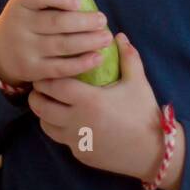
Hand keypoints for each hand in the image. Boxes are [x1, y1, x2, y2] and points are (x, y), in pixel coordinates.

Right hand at [0, 0, 114, 89]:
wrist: (1, 51)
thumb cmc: (29, 20)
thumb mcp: (37, 3)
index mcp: (21, 2)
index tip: (79, 1)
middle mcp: (20, 24)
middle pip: (56, 22)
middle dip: (84, 21)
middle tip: (103, 20)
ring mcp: (25, 49)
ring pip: (61, 45)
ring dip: (88, 41)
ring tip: (106, 38)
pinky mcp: (32, 70)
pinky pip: (59, 68)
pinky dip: (80, 63)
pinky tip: (97, 58)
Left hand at [28, 32, 184, 189]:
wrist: (152, 151)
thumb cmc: (144, 113)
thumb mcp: (138, 82)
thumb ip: (128, 57)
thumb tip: (119, 36)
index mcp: (89, 100)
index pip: (53, 86)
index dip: (45, 78)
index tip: (45, 71)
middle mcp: (77, 122)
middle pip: (41, 107)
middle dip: (37, 95)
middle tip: (41, 87)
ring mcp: (77, 140)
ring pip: (46, 126)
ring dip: (45, 114)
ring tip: (52, 103)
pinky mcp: (80, 154)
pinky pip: (62, 140)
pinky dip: (60, 130)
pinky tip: (70, 121)